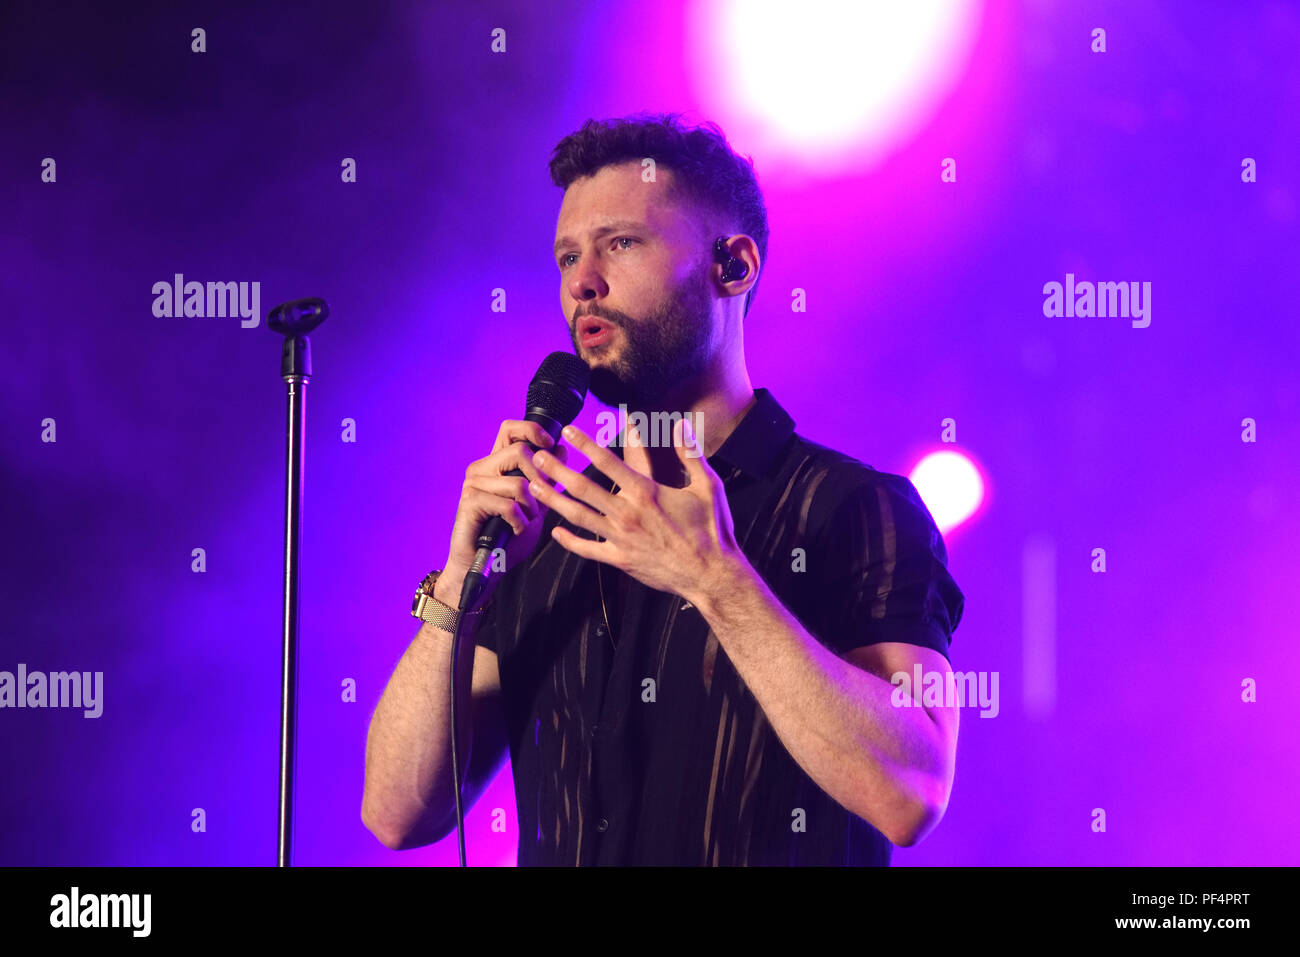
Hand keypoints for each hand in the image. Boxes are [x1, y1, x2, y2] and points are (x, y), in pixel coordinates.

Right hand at [442, 420, 567, 600]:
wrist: (485, 565)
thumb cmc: (509, 537)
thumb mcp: (535, 505)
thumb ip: (547, 480)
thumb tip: (561, 448)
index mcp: (496, 464)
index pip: (510, 429)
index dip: (532, 430)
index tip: (550, 444)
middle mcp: (482, 468)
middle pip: (519, 452)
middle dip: (539, 480)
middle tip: (538, 505)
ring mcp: (473, 483)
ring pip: (518, 483)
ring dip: (530, 508)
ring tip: (524, 522)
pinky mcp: (470, 501)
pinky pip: (508, 504)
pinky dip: (519, 521)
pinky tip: (515, 530)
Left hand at [530, 417, 742, 604]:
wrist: (711, 574)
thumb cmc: (712, 530)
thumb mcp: (708, 486)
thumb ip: (690, 453)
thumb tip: (681, 425)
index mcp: (646, 492)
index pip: (608, 461)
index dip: (585, 443)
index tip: (568, 430)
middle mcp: (627, 513)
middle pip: (582, 487)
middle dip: (557, 470)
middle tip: (537, 457)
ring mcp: (620, 538)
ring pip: (578, 516)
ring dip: (553, 500)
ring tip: (534, 487)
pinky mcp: (620, 559)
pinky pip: (588, 549)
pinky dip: (570, 541)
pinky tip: (556, 532)